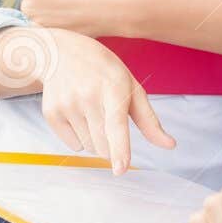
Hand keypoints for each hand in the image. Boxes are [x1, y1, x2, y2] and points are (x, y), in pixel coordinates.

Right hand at [35, 29, 174, 173]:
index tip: (120, 169)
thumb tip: (170, 145)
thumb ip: (149, 120)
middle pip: (104, 145)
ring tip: (92, 112)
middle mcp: (87, 95)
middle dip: (112, 146)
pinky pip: (74, 145)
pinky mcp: (51, 113)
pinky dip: (80, 137)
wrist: (61, 53)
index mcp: (113, 87)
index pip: (116, 123)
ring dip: (97, 140)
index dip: (120, 148)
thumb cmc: (103, 71)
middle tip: (109, 120)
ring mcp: (67, 104)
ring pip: (90, 148)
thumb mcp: (130, 86)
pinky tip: (77, 113)